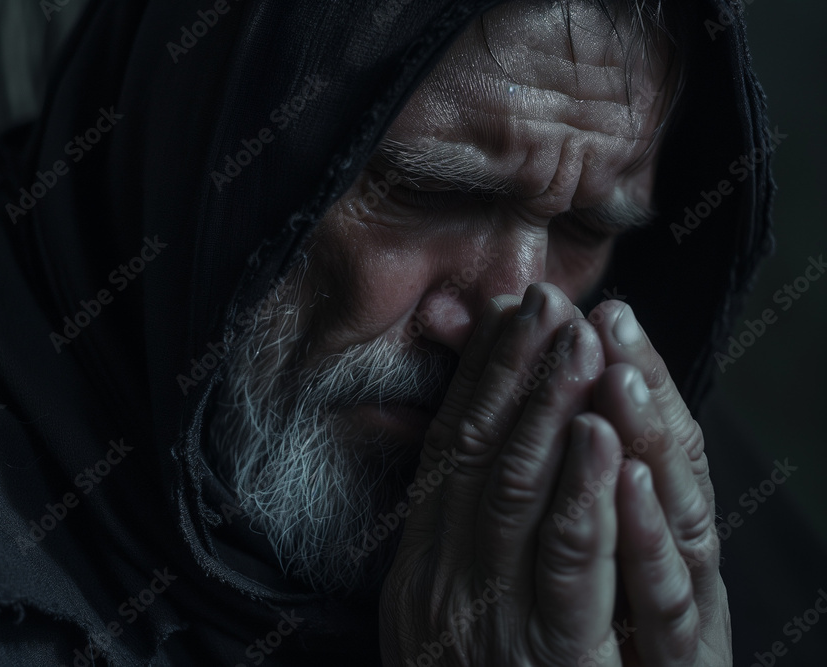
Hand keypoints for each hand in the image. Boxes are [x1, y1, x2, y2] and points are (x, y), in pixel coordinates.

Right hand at [379, 284, 731, 665]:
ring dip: (548, 411)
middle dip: (513, 373)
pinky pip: (565, 567)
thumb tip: (465, 460)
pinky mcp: (547, 660)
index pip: (450, 450)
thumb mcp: (446, 619)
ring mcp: (487, 621)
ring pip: (516, 494)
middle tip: (546, 300)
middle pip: (477, 455)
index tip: (509, 315)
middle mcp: (441, 584)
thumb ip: (454, 543)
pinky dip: (585, 497)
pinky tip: (603, 439)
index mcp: (420, 568)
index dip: (481, 378)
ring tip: (576, 340)